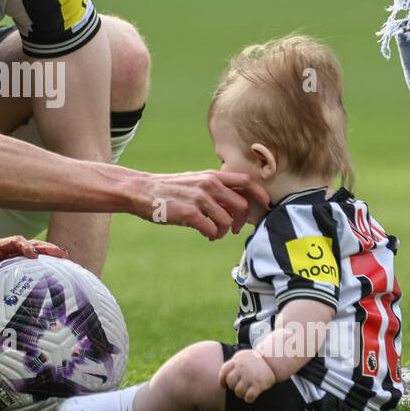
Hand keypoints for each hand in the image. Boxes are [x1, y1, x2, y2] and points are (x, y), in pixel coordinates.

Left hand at [0, 234, 66, 283]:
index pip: (14, 242)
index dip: (25, 246)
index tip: (34, 255)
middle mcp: (3, 250)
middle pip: (29, 245)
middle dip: (46, 248)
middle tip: (63, 254)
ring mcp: (6, 259)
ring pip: (31, 255)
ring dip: (48, 256)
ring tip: (66, 261)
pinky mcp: (6, 269)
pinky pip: (26, 267)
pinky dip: (40, 268)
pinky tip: (53, 275)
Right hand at [142, 171, 271, 239]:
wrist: (142, 190)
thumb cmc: (170, 188)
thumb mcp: (195, 180)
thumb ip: (215, 187)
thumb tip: (236, 202)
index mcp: (212, 176)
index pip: (246, 181)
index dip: (261, 194)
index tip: (267, 205)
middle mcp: (209, 184)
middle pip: (242, 205)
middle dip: (241, 221)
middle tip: (233, 229)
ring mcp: (199, 198)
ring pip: (227, 220)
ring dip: (224, 231)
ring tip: (214, 232)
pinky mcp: (189, 213)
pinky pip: (211, 229)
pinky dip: (212, 235)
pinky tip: (206, 234)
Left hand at [220, 348, 275, 403]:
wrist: (273, 360)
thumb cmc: (256, 361)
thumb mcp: (244, 357)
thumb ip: (234, 364)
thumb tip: (223, 380)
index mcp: (237, 360)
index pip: (224, 370)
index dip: (221, 379)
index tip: (223, 386)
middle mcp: (242, 367)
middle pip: (230, 382)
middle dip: (233, 387)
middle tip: (240, 387)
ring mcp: (250, 376)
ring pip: (238, 391)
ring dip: (241, 394)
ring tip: (246, 392)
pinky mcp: (258, 384)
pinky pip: (248, 397)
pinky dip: (248, 399)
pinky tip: (251, 398)